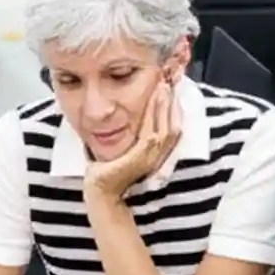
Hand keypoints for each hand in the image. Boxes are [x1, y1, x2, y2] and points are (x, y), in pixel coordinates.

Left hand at [83, 81, 180, 198]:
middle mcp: (158, 157)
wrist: (99, 191)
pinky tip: (152, 102)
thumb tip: (131, 113)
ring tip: (162, 87)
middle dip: (172, 104)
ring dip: (165, 106)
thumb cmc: (109, 169)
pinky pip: (151, 134)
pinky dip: (154, 116)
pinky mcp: (139, 158)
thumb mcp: (125, 148)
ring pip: (166, 128)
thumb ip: (133, 135)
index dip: (175, 110)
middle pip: (174, 126)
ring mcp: (150, 159)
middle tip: (169, 83)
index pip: (173, 130)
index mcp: (156, 155)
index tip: (171, 91)